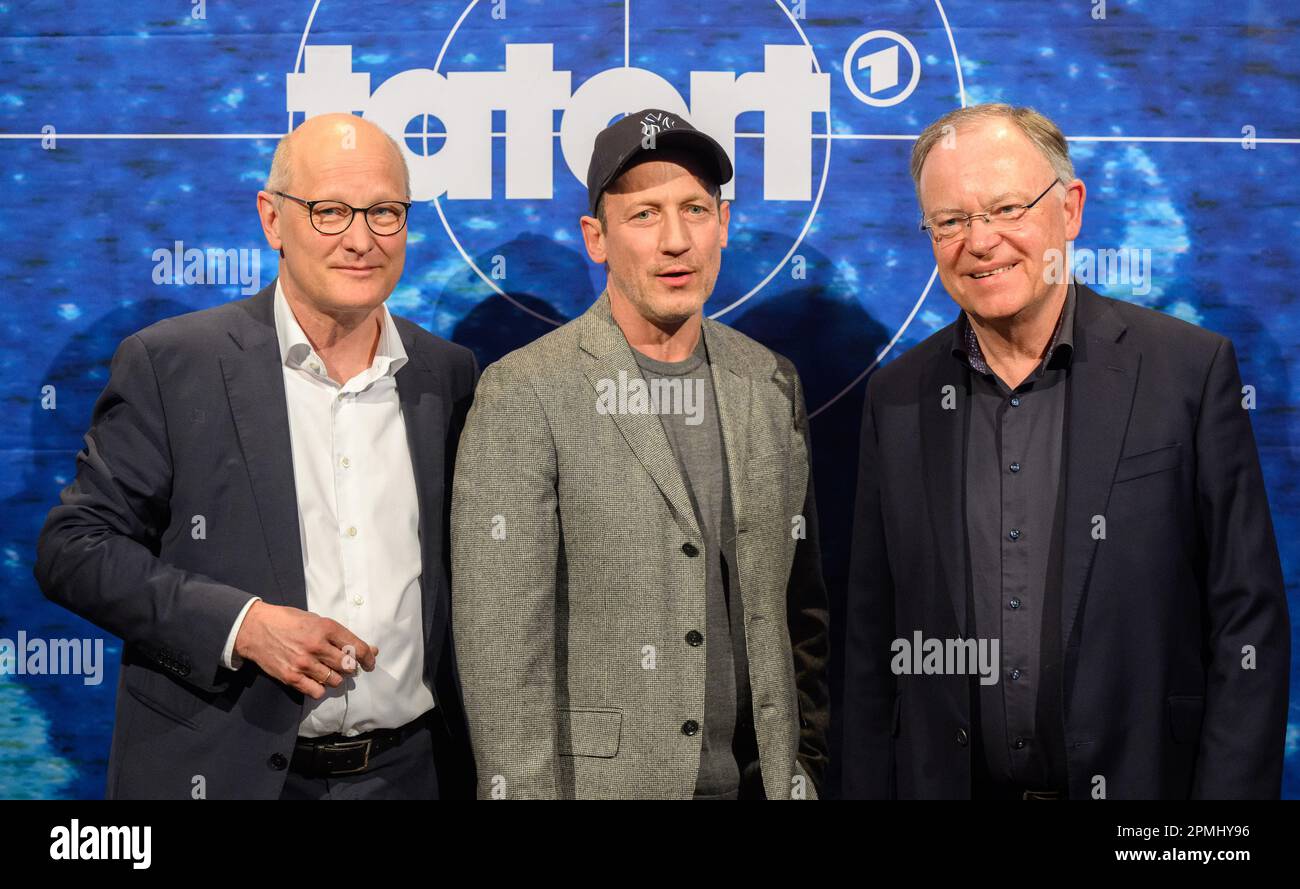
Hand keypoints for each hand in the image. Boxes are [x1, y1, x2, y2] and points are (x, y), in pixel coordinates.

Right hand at [233, 601, 377, 699]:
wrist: (255, 628)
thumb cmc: (288, 621)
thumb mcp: (315, 620)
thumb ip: (339, 635)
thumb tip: (368, 650)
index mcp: (326, 628)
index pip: (357, 648)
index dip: (368, 658)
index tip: (370, 663)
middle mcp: (317, 646)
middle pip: (348, 666)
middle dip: (351, 668)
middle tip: (346, 666)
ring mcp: (304, 663)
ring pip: (335, 680)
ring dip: (336, 678)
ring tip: (328, 670)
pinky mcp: (291, 676)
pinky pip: (317, 691)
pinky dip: (320, 688)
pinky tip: (315, 680)